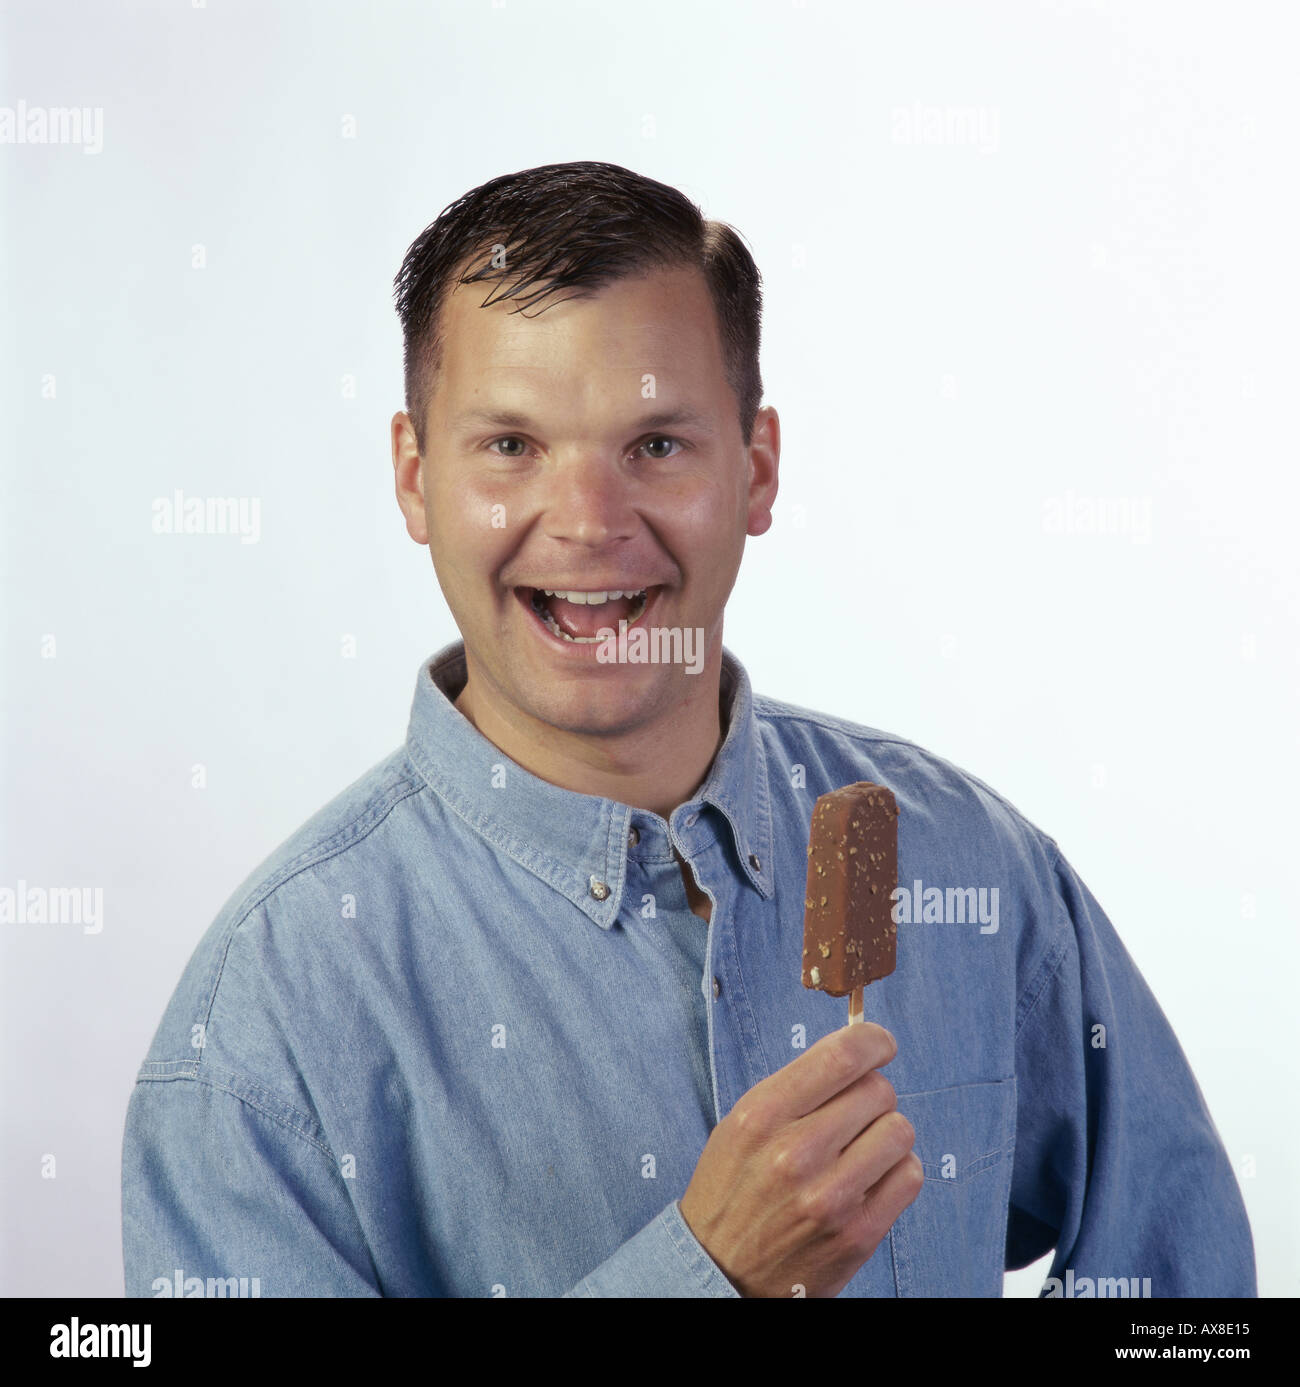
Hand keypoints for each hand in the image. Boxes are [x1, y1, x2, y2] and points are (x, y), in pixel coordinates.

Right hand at [678, 1022, 922, 1296]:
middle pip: (878, 1090)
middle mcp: (796, 1153)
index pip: (842, 1055)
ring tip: (860, 1148)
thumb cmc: (734, 1188)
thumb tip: (856, 1053)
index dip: (873, 1040)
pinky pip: (910, 1176)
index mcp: (763, 1115)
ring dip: (886, 1133)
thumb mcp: (742, 1123)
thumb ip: (796, 1087)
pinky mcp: (858, 1234)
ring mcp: (831, 1197)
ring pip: (899, 1130)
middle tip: (852, 1114)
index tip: (880, 1043)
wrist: (720, 1270)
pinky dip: (897, 1171)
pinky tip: (870, 1178)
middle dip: (872, 1094)